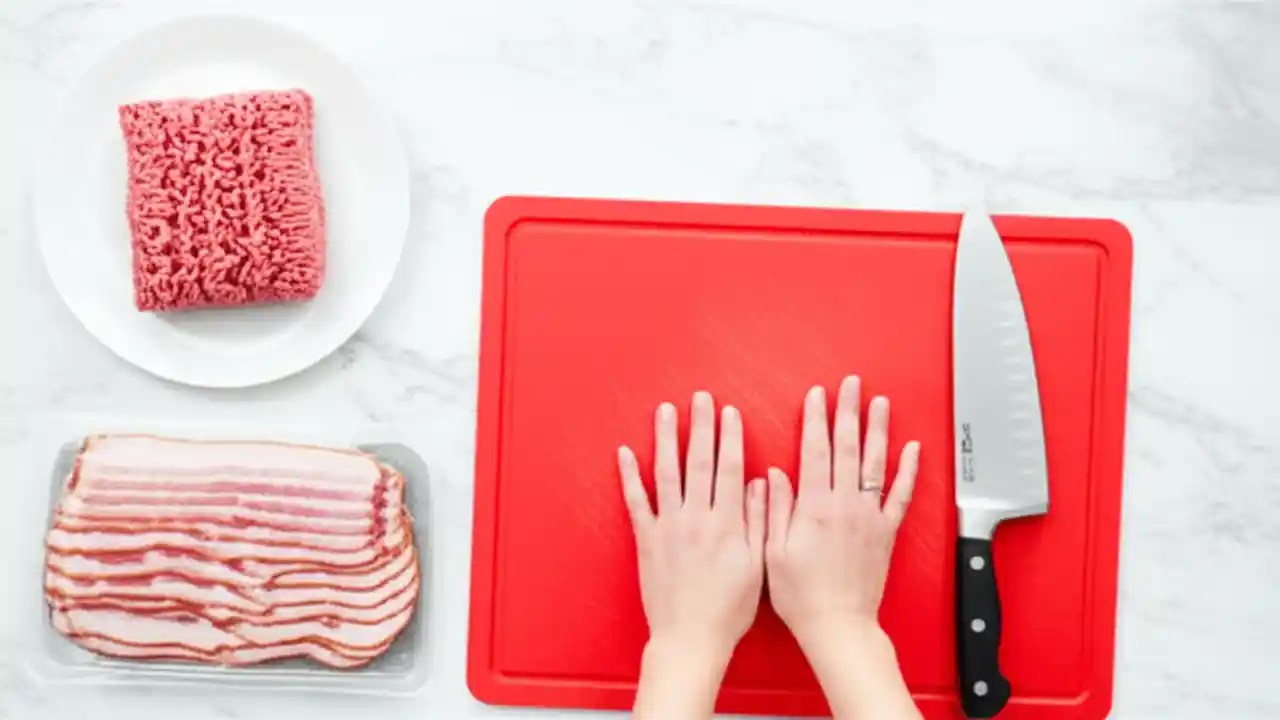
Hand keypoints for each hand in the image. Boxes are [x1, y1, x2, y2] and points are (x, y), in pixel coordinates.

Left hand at [618, 391, 765, 717]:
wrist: (691, 638)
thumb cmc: (730, 608)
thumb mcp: (758, 564)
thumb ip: (760, 520)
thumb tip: (762, 481)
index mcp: (728, 523)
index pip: (730, 468)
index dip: (730, 437)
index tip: (729, 412)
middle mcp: (696, 518)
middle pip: (699, 462)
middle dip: (701, 426)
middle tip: (700, 398)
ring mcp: (668, 526)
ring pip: (667, 472)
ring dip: (666, 438)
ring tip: (666, 411)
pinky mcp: (646, 540)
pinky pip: (635, 501)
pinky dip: (629, 475)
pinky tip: (624, 452)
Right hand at [766, 376, 920, 657]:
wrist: (838, 624)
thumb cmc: (801, 595)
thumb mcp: (772, 551)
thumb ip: (775, 509)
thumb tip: (775, 474)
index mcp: (813, 508)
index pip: (815, 451)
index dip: (815, 419)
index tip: (816, 396)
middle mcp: (845, 505)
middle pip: (848, 448)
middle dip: (848, 412)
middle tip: (850, 385)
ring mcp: (868, 517)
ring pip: (875, 463)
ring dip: (878, 430)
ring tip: (879, 403)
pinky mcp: (885, 532)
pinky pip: (900, 495)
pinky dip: (908, 470)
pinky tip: (912, 448)